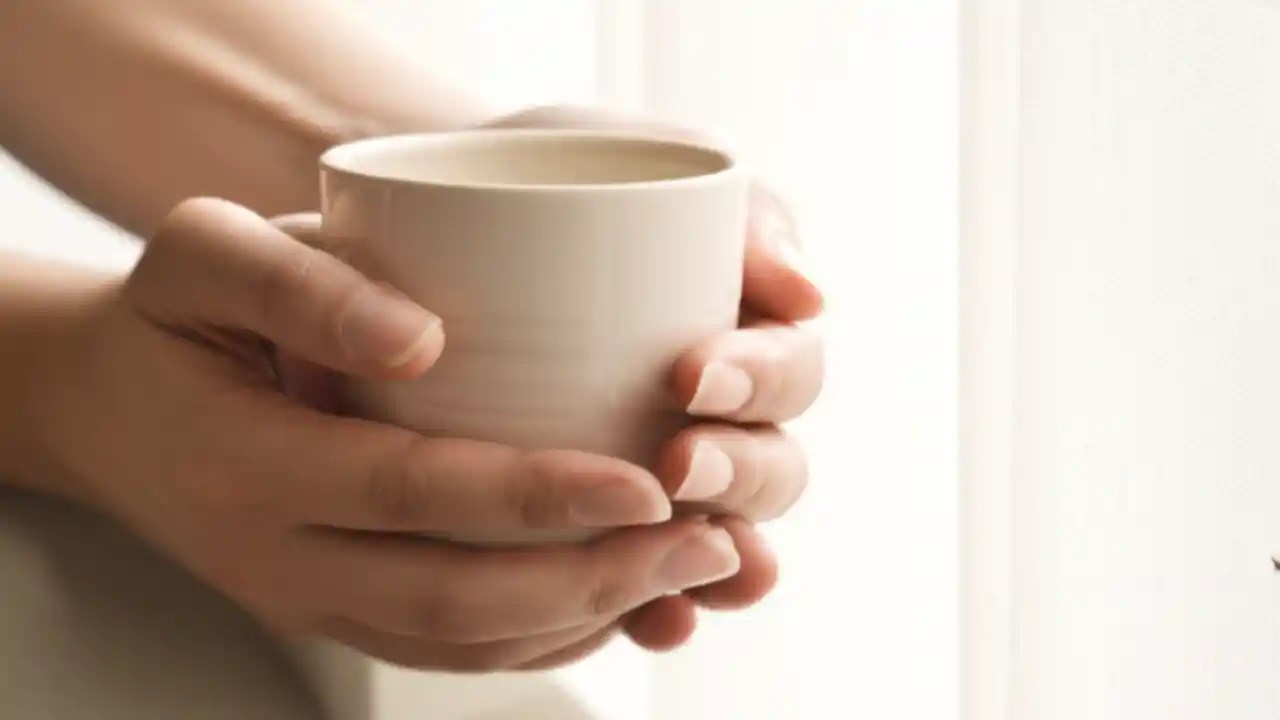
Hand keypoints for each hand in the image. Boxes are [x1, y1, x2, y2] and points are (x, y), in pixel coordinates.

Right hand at [31, 198, 743, 671]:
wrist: (99, 411)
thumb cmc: (169, 320)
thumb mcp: (201, 258)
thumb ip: (300, 287)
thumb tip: (420, 340)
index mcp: (253, 463)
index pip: (417, 491)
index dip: (541, 495)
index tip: (649, 481)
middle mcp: (282, 557)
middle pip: (459, 597)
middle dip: (600, 578)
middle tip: (708, 540)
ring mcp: (309, 600)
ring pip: (463, 642)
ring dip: (591, 615)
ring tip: (693, 568)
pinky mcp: (333, 611)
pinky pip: (445, 649)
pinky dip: (541, 635)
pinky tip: (616, 594)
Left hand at [484, 107, 824, 650]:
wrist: (437, 213)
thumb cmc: (550, 171)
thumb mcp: (630, 160)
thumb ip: (733, 208)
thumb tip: (809, 290)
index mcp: (744, 325)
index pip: (790, 366)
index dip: (763, 378)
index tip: (691, 374)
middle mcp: (720, 409)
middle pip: (774, 463)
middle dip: (739, 469)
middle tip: (675, 460)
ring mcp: (668, 469)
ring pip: (728, 532)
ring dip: (717, 553)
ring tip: (682, 565)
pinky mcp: (611, 517)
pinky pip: (656, 578)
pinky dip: (666, 606)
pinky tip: (657, 621)